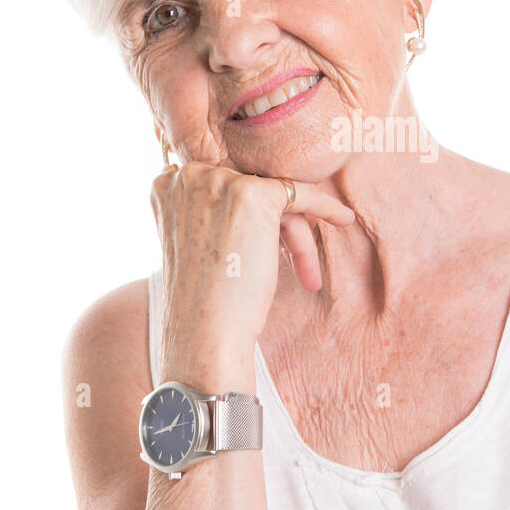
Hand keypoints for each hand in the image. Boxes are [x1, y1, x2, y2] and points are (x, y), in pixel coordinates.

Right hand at [149, 161, 355, 385]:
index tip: (268, 239)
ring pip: (274, 193)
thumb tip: (258, 196)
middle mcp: (188, 175)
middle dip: (276, 225)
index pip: (224, 185)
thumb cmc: (203, 302)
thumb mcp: (199, 244)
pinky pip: (299, 191)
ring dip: (295, 233)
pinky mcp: (252, 194)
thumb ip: (212, 213)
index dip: (248, 214)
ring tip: (307, 273)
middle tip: (294, 261)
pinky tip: (342, 218)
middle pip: (249, 187)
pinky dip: (324, 205)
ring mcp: (218, 182)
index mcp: (167, 186)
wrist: (204, 333)